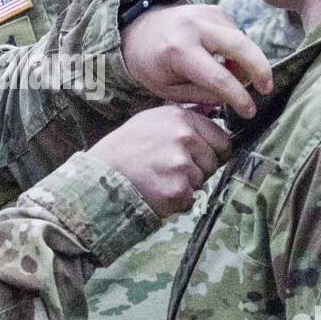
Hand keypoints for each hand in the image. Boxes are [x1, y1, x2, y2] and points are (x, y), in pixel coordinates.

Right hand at [87, 105, 231, 216]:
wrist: (99, 177)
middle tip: (168, 170)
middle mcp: (183, 137)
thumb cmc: (124, 151)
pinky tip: (156, 192)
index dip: (211, 151)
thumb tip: (213, 132)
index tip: (195, 157)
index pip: (221, 139)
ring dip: (185, 186)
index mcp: (180, 117)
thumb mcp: (151, 121)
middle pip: (214, 162)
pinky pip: (190, 200)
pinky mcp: (178, 190)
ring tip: (157, 179)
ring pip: (202, 181)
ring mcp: (181, 164)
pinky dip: (176, 202)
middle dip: (198, 170)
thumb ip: (183, 124)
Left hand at [122, 4, 272, 118]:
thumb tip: (231, 98)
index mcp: (178, 51)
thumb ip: (200, 94)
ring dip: (248, 62)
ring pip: (242, 40)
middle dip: (260, 69)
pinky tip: (226, 62)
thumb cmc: (151, 65)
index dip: (238, 97)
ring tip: (238, 79)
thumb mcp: (167, 89)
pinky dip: (238, 51)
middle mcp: (194, 27)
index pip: (218, 77)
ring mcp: (207, 14)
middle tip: (267, 90)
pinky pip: (236, 33)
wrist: (138, 29)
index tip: (249, 112)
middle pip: (240, 46)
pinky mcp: (215, 10)